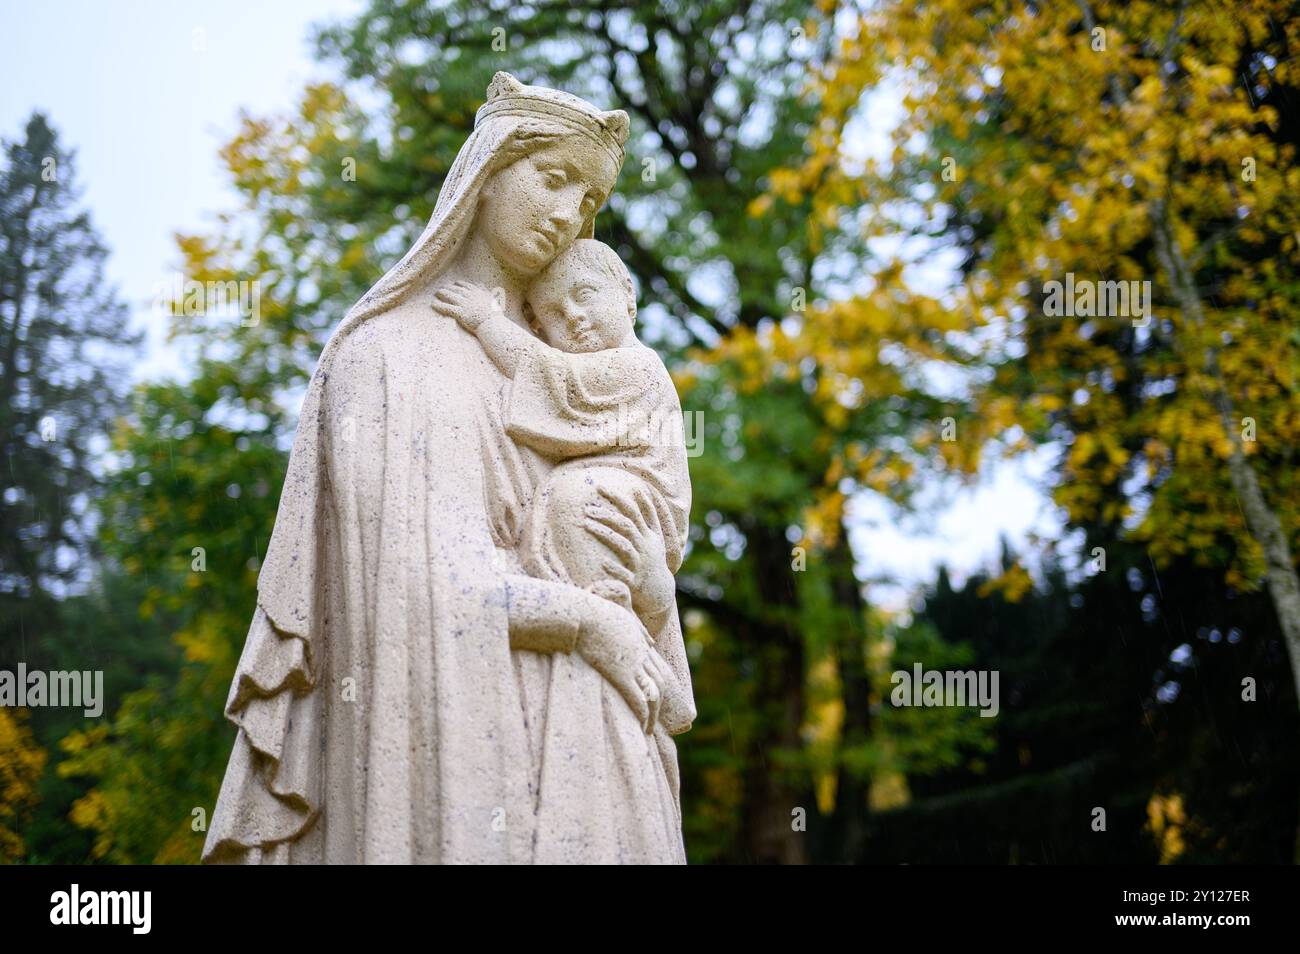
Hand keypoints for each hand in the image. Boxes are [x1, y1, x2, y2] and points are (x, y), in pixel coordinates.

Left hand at [430, 280, 502, 331]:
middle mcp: (470, 296)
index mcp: (478, 293)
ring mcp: (464, 305)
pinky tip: (433, 304)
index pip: (466, 285)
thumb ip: (484, 291)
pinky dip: (439, 305)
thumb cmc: (494, 315)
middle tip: (442, 288)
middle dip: (448, 288)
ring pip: (450, 296)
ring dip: (442, 293)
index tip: (455, 284)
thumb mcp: (492, 299)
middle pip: (456, 289)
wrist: (493, 324)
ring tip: (437, 293)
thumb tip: (480, 284)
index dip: (459, 284)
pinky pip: (447, 308)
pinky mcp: (460, 313)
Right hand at [575, 597, 664, 733]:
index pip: (656, 668)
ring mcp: (633, 664)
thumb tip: (652, 642)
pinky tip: (641, 724)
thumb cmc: (594, 611)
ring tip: (647, 729)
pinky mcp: (621, 674)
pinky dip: (643, 713)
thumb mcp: (622, 615)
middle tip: (652, 720)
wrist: (583, 613)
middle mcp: (642, 654)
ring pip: (653, 693)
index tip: (652, 699)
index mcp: (640, 642)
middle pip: (659, 683)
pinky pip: (639, 698)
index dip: (656, 685)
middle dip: (658, 704)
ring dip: (652, 714)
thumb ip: (638, 629)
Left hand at [582, 486, 675, 620]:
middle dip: (607, 514)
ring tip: (585, 524)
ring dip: (604, 533)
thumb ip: (648, 516)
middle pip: (627, 525)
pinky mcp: (634, 580)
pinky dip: (614, 568)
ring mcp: (640, 563)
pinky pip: (623, 573)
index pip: (635, 510)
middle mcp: (646, 546)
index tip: (601, 486)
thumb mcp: (655, 537)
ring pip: (623, 545)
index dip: (619, 498)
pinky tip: (602, 562)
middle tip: (587, 508)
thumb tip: (641, 491)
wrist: (660, 592)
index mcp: (650, 535)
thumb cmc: (653, 560)